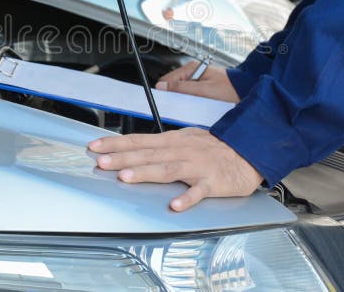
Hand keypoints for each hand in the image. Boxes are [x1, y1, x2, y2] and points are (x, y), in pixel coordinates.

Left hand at [89, 127, 262, 210]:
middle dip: (122, 158)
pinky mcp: (212, 182)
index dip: (116, 144)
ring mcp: (197, 166)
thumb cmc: (215, 148)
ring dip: (145, 172)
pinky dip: (186, 198)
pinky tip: (174, 205)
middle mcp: (182, 150)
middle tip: (101, 162)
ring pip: (167, 169)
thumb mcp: (186, 139)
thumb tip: (135, 149)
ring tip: (125, 177)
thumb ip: (161, 145)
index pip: (139, 140)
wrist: (248, 152)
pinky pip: (198, 191)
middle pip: (148, 154)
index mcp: (174, 140)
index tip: (95, 146)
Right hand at [156, 61, 239, 102]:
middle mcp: (193, 72)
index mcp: (191, 68)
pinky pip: (190, 95)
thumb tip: (162, 86)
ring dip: (183, 100)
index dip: (164, 92)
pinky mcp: (202, 87)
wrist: (246, 91)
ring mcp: (197, 80)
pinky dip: (191, 101)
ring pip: (181, 92)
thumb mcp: (203, 90)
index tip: (164, 103)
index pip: (167, 80)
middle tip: (180, 107)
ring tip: (192, 106)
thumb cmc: (229, 89)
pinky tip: (197, 106)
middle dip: (174, 97)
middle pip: (173, 86)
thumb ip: (182, 88)